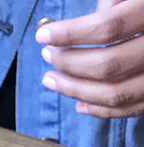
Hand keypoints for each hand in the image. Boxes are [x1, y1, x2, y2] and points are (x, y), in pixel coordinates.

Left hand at [36, 0, 143, 117]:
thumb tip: (72, 28)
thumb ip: (113, 2)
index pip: (110, 26)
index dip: (72, 33)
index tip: (43, 34)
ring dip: (77, 90)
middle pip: (110, 65)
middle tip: (48, 56)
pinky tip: (78, 102)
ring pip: (117, 93)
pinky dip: (100, 109)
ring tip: (52, 79)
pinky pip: (129, 109)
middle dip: (71, 64)